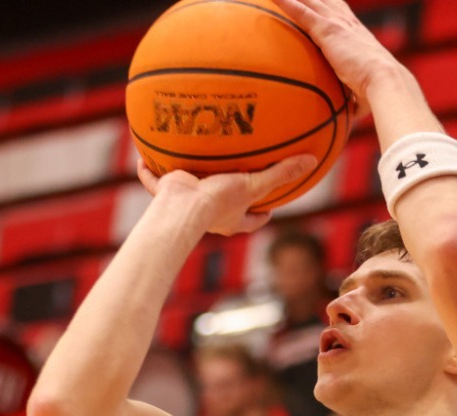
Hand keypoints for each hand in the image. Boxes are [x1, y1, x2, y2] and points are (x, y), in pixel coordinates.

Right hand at [137, 156, 317, 237]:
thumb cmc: (218, 202)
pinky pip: (154, 181)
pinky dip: (148, 171)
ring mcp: (186, 203)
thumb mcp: (254, 185)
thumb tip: (311, 162)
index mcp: (231, 218)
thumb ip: (281, 174)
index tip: (270, 206)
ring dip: (190, 180)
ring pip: (189, 193)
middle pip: (222, 206)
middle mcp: (209, 214)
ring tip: (192, 159)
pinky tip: (144, 155)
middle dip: (227, 195)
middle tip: (234, 179)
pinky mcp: (165, 194)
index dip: (262, 213)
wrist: (181, 208)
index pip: (252, 220)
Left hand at [269, 0, 400, 100]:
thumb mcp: (362, 91)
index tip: (323, 2)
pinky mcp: (327, 30)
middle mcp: (347, 23)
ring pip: (312, 2)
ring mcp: (337, 24)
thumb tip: (345, 118)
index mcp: (357, 33)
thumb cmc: (377, 91)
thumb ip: (351, 99)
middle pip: (326, 1)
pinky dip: (287, 4)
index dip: (331, 4)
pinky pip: (301, 12)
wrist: (384, 80)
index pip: (341, 12)